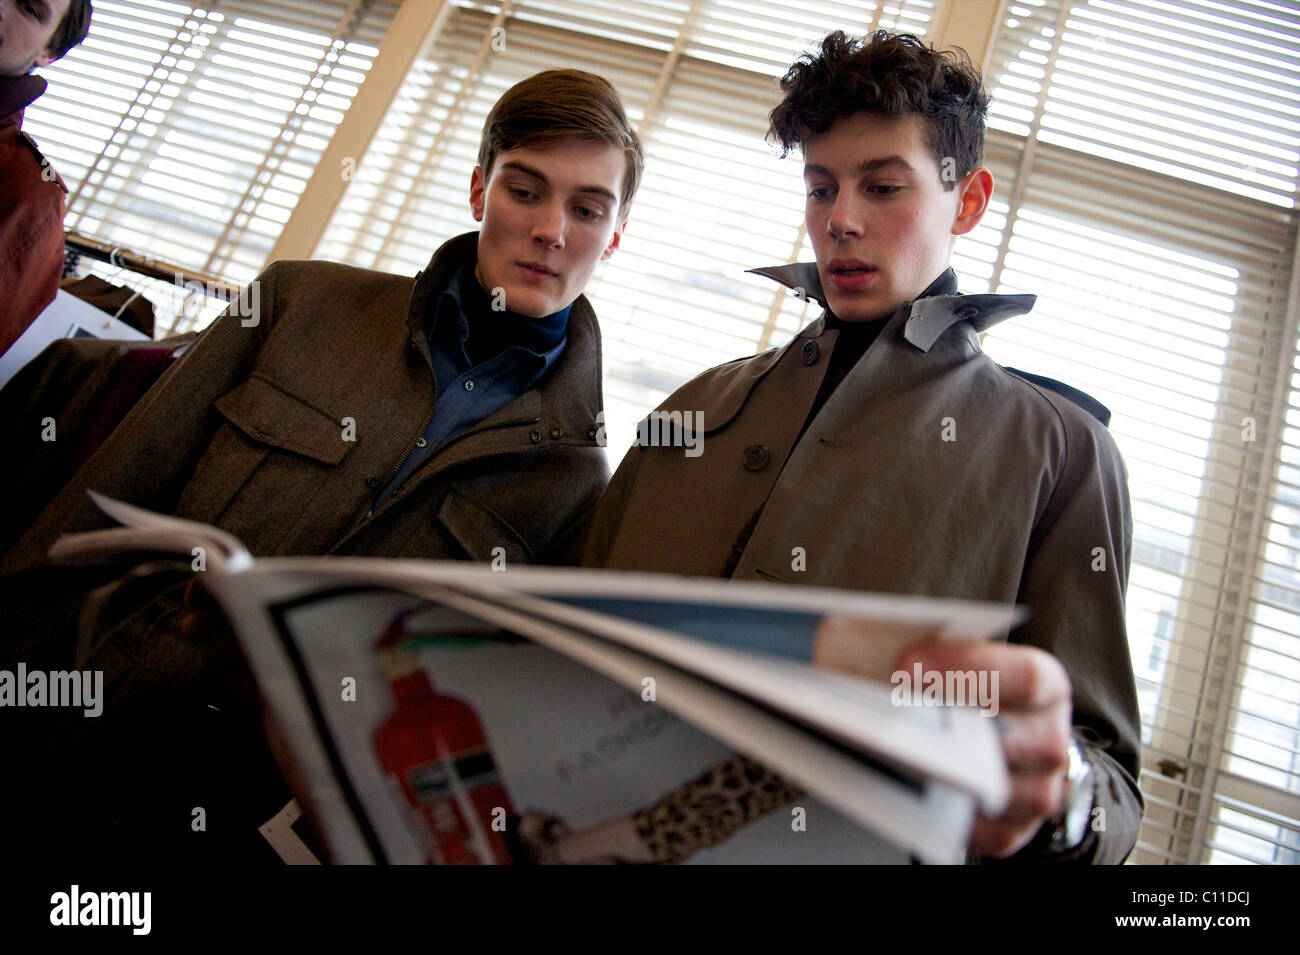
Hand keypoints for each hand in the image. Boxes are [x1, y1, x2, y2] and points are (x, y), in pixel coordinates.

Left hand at [894, 640, 1072, 858]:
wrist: (1018, 736)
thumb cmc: (985, 691)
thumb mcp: (974, 657)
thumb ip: (938, 649)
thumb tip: (865, 640)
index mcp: (1047, 688)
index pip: (1024, 678)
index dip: (966, 667)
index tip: (908, 663)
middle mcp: (1048, 741)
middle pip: (1002, 737)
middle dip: (937, 721)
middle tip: (881, 708)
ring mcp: (1036, 791)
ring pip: (985, 786)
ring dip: (930, 767)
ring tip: (880, 745)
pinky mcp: (1011, 831)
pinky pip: (969, 827)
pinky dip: (931, 807)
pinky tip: (899, 781)